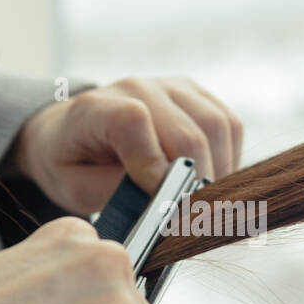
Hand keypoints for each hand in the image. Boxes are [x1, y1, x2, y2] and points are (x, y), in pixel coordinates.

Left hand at [9, 76, 242, 212]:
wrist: (75, 134)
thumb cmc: (73, 164)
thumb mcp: (76, 188)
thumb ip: (114, 191)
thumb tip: (161, 197)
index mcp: (96, 108)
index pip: (134, 121)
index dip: (153, 165)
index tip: (158, 201)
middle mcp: (137, 88)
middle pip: (187, 133)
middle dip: (193, 184)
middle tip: (188, 216)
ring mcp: (171, 87)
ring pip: (217, 127)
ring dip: (217, 173)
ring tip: (200, 200)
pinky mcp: (196, 95)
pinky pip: (229, 125)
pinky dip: (227, 159)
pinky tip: (208, 180)